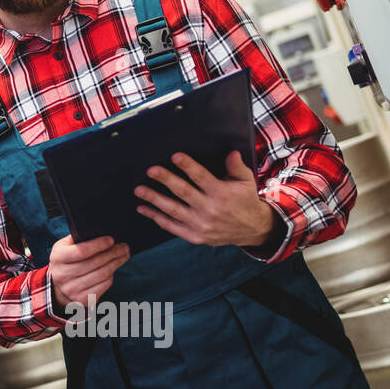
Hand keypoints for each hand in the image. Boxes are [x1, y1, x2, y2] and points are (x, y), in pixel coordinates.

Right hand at [49, 235, 130, 309]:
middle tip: (125, 247)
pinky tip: (113, 269)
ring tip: (124, 256)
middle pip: (95, 262)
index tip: (111, 240)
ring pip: (102, 274)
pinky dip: (111, 276)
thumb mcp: (64, 247)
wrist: (58, 288)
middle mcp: (63, 275)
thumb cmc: (66, 262)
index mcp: (58, 258)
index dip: (99, 245)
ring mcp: (72, 289)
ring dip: (116, 263)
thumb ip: (78, 239)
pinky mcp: (82, 299)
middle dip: (113, 253)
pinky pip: (104, 285)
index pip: (82, 251)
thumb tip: (100, 233)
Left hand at [134, 150, 279, 247]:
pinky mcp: (194, 236)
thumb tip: (231, 152)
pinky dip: (156, 217)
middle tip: (150, 170)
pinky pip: (171, 226)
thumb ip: (236, 166)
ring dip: (154, 199)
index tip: (174, 156)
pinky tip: (142, 208)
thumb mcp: (245, 181)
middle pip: (183, 192)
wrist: (251, 229)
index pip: (201, 177)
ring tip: (139, 190)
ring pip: (173, 210)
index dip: (188, 166)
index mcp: (222, 194)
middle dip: (165, 180)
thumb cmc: (244, 200)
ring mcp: (201, 225)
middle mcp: (210, 210)